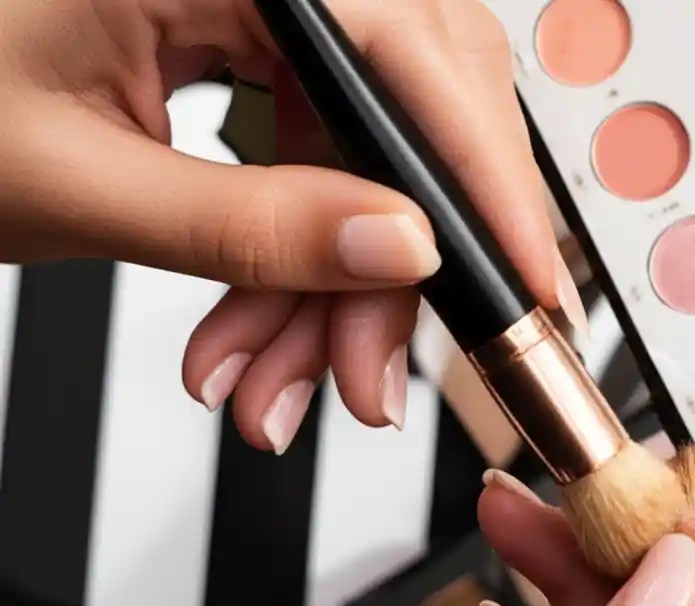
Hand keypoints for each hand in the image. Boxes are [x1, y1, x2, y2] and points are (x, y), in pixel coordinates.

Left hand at [0, 0, 585, 451]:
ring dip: (336, 290)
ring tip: (272, 380)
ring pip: (372, 158)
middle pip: (407, 112)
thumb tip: (400, 248)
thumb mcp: (72, 182)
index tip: (524, 282)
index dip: (480, 179)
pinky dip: (303, 262)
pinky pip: (328, 163)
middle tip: (364, 377)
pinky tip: (260, 328)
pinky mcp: (261, 55)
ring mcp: (266, 10)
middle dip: (389, 270)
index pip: (404, 52)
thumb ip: (245, 222)